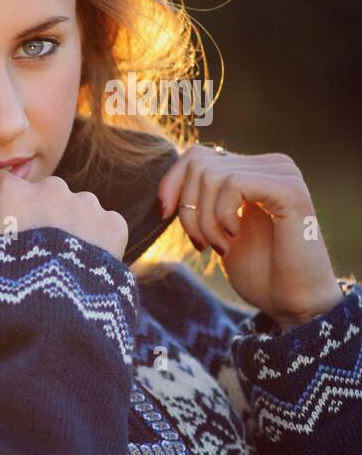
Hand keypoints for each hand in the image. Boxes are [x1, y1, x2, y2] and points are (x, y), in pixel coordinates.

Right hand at [0, 169, 127, 266]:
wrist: (50, 331)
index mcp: (11, 194)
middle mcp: (50, 191)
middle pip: (40, 193)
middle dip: (36, 214)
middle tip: (32, 253)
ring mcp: (85, 207)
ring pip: (73, 207)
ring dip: (67, 226)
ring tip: (60, 266)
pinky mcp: (113, 227)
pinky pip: (101, 225)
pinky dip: (94, 241)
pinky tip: (81, 269)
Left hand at [157, 145, 341, 329]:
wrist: (289, 299)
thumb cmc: (256, 270)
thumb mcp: (215, 228)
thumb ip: (200, 199)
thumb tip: (166, 186)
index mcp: (253, 170)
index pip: (196, 155)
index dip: (171, 183)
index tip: (164, 215)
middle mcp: (270, 165)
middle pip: (198, 164)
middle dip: (188, 208)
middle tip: (203, 242)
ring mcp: (283, 174)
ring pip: (210, 175)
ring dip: (205, 219)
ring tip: (222, 244)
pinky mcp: (290, 189)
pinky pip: (233, 183)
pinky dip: (223, 214)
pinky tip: (236, 235)